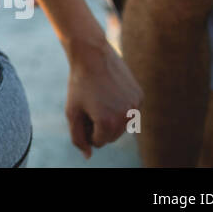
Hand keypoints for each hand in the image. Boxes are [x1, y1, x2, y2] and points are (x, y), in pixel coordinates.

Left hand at [63, 36, 142, 159]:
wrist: (92, 55)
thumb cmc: (79, 84)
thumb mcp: (72, 111)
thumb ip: (78, 137)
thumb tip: (88, 156)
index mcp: (106, 122)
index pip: (99, 142)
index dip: (87, 129)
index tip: (82, 113)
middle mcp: (124, 116)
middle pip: (112, 137)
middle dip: (100, 127)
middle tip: (90, 106)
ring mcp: (135, 106)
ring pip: (122, 126)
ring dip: (111, 119)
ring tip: (100, 99)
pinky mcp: (140, 97)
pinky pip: (130, 112)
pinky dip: (121, 108)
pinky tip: (111, 92)